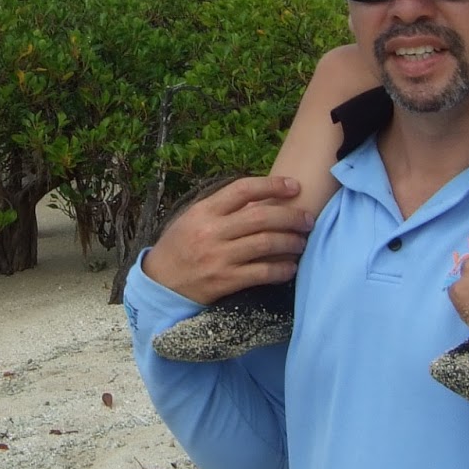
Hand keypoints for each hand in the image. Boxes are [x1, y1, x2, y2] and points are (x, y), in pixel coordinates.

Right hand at [142, 176, 313, 304]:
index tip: (294, 187)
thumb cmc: (180, 247)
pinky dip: (282, 269)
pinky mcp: (225, 281)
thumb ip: (222, 208)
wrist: (160, 283)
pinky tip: (291, 267)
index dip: (272, 185)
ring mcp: (219, 257)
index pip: (243, 189)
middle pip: (261, 216)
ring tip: (302, 242)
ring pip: (266, 243)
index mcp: (204, 211)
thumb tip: (262, 198)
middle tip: (308, 219)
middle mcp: (212, 231)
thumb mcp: (193, 219)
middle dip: (291, 216)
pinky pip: (262, 273)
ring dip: (291, 242)